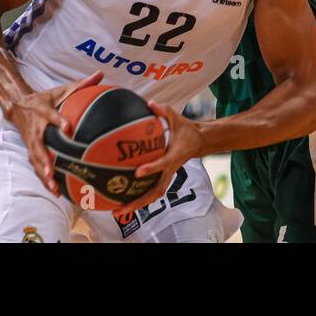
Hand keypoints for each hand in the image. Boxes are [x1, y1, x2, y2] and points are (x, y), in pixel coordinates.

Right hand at [3, 71, 102, 196]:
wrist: (17, 106)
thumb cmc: (44, 99)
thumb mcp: (60, 90)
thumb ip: (80, 85)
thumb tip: (100, 74)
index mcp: (43, 112)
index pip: (51, 116)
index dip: (58, 121)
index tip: (68, 127)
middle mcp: (36, 129)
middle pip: (37, 146)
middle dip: (44, 160)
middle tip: (52, 171)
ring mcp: (32, 142)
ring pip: (35, 161)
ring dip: (43, 175)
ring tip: (54, 188)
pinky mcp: (31, 151)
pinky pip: (37, 166)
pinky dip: (45, 179)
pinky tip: (56, 192)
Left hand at [119, 100, 202, 214]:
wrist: (199, 142)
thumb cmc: (185, 129)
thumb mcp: (176, 117)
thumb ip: (163, 111)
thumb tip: (149, 103)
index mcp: (174, 156)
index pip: (162, 164)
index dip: (151, 168)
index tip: (137, 172)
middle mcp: (170, 170)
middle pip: (155, 192)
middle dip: (138, 202)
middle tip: (119, 209)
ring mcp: (167, 176)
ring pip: (152, 196)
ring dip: (136, 205)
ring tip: (117, 211)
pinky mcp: (164, 178)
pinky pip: (151, 192)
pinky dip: (138, 198)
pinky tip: (123, 201)